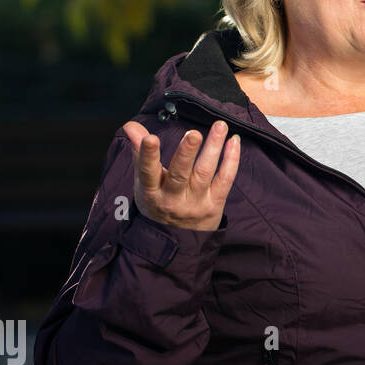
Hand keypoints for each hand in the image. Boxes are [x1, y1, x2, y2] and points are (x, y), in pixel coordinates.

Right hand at [120, 119, 239, 231]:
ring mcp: (195, 203)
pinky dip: (231, 160)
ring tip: (219, 126)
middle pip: (179, 175)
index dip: (148, 156)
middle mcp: (173, 199)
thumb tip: (131, 126)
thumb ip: (140, 153)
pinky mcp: (214, 204)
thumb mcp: (144, 182)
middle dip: (186, 153)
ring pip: (205, 173)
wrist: (178, 239)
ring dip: (213, 148)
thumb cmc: (159, 202)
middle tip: (193, 134)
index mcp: (151, 193)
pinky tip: (233, 141)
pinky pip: (225, 180)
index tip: (150, 138)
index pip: (148, 173)